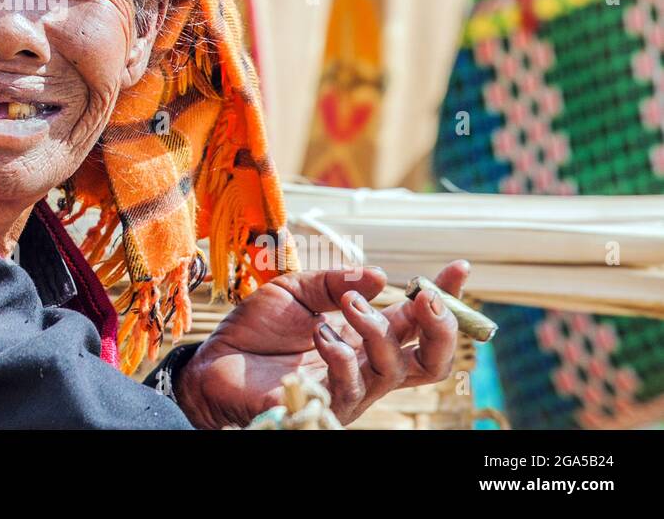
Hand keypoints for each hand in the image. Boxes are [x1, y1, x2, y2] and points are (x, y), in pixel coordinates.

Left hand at [173, 261, 468, 428]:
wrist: (214, 362)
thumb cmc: (255, 332)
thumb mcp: (295, 291)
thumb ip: (333, 282)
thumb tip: (379, 276)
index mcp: (364, 337)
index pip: (417, 322)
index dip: (445, 298)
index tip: (460, 269)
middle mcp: (366, 367)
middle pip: (431, 362)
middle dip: (440, 328)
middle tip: (423, 297)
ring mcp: (348, 390)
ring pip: (394, 370)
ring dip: (376, 330)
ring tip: (347, 306)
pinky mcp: (323, 405)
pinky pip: (350, 385)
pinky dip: (340, 353)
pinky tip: (320, 333)